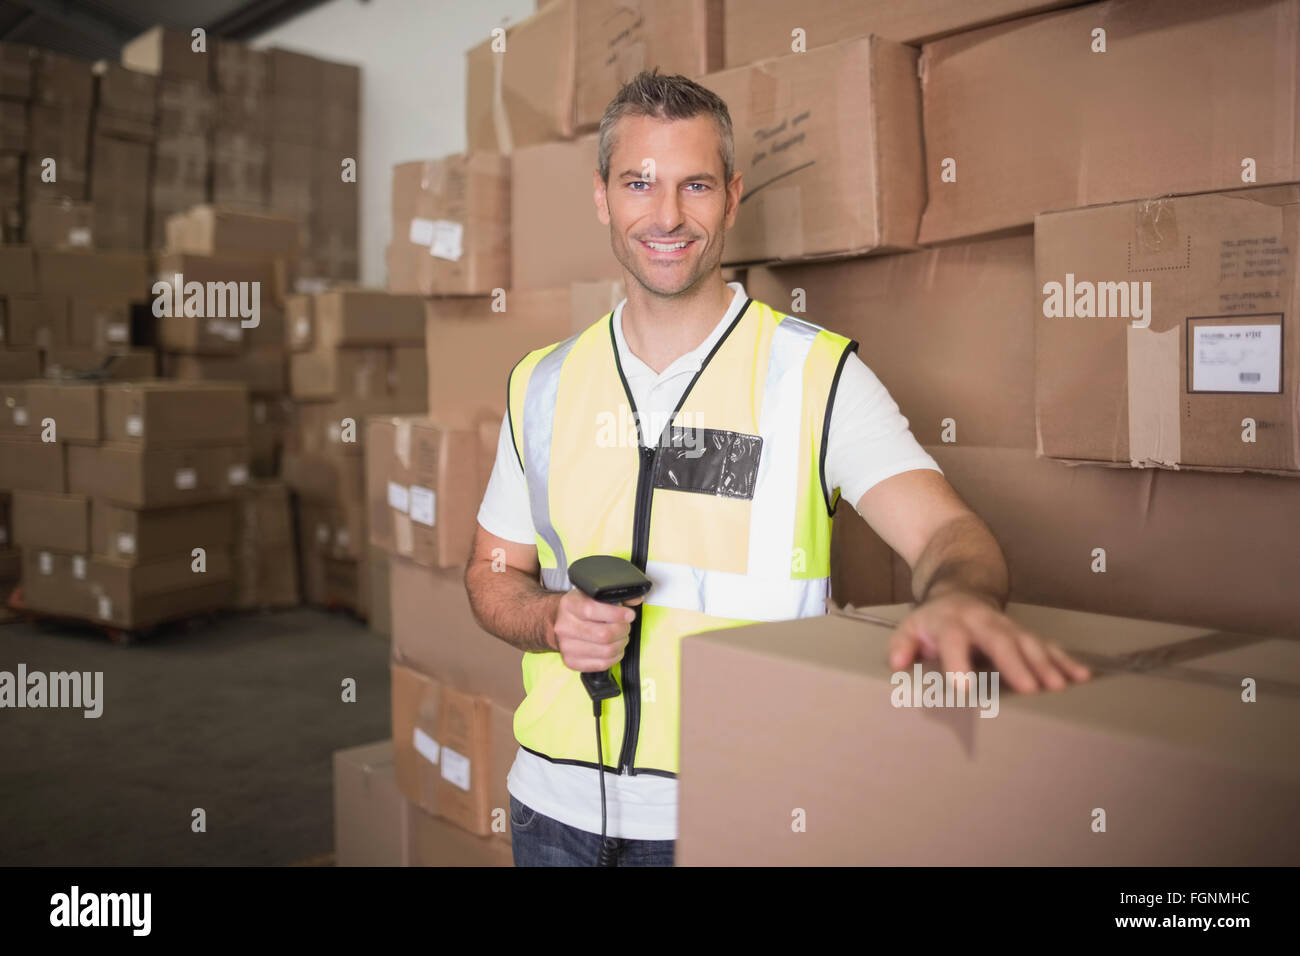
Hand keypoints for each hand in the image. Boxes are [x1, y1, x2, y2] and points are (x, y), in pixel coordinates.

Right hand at [550, 590, 643, 672]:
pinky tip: (615, 648)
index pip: (592, 610)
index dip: (616, 614)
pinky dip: (615, 657)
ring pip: (606, 651)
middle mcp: (564, 626)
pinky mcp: (571, 662)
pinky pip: (602, 664)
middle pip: (603, 634)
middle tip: (625, 626)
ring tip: (621, 637)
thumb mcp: (592, 594)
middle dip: (622, 630)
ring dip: (621, 644)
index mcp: (569, 605)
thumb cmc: (579, 607)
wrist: (559, 622)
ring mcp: (566, 646)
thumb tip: (636, 598)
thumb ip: (614, 595)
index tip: (629, 615)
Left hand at [888, 591, 1091, 692]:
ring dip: (1047, 664)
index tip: (964, 688)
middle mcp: (983, 622)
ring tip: (1061, 687)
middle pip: (1000, 641)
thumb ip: (902, 645)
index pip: (954, 641)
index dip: (958, 663)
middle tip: (1032, 688)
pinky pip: (1048, 646)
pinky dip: (1065, 660)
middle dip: (1016, 664)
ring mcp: (1008, 626)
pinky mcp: (1025, 633)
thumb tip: (897, 664)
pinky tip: (1082, 676)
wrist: (961, 592)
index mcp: (951, 623)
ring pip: (1030, 643)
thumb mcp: (911, 628)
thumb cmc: (934, 622)